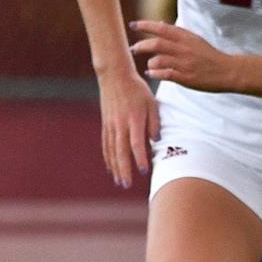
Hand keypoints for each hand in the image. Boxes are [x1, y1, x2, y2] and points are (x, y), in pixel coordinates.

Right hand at [97, 68, 157, 189]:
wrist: (114, 76)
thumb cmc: (137, 90)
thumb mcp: (152, 103)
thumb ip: (154, 122)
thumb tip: (156, 141)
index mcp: (133, 119)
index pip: (136, 142)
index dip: (139, 157)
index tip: (143, 170)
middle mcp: (119, 124)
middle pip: (120, 151)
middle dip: (123, 169)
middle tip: (126, 185)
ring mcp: (110, 125)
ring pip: (111, 150)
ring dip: (115, 167)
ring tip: (119, 181)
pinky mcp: (105, 124)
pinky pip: (106, 144)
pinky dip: (108, 158)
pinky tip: (111, 167)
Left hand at [129, 20, 237, 92]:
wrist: (227, 71)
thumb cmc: (210, 55)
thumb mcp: (195, 39)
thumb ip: (177, 33)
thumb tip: (158, 24)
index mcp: (186, 37)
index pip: (161, 28)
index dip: (145, 25)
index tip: (133, 25)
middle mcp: (184, 49)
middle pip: (156, 44)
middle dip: (141, 46)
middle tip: (134, 49)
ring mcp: (184, 64)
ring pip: (158, 60)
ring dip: (149, 63)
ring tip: (150, 66)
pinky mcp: (186, 78)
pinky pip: (165, 74)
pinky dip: (155, 74)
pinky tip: (152, 73)